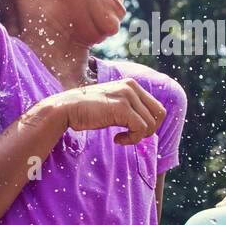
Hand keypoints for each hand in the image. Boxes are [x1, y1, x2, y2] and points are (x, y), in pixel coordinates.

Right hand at [40, 77, 165, 144]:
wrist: (66, 109)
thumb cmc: (85, 111)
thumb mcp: (111, 104)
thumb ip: (128, 107)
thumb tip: (146, 123)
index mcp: (131, 84)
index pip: (156, 107)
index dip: (149, 123)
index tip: (131, 130)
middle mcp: (131, 87)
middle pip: (159, 114)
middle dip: (149, 130)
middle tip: (131, 136)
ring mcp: (127, 96)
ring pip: (150, 124)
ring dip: (137, 136)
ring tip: (121, 138)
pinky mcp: (122, 108)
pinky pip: (140, 129)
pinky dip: (132, 139)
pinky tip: (117, 139)